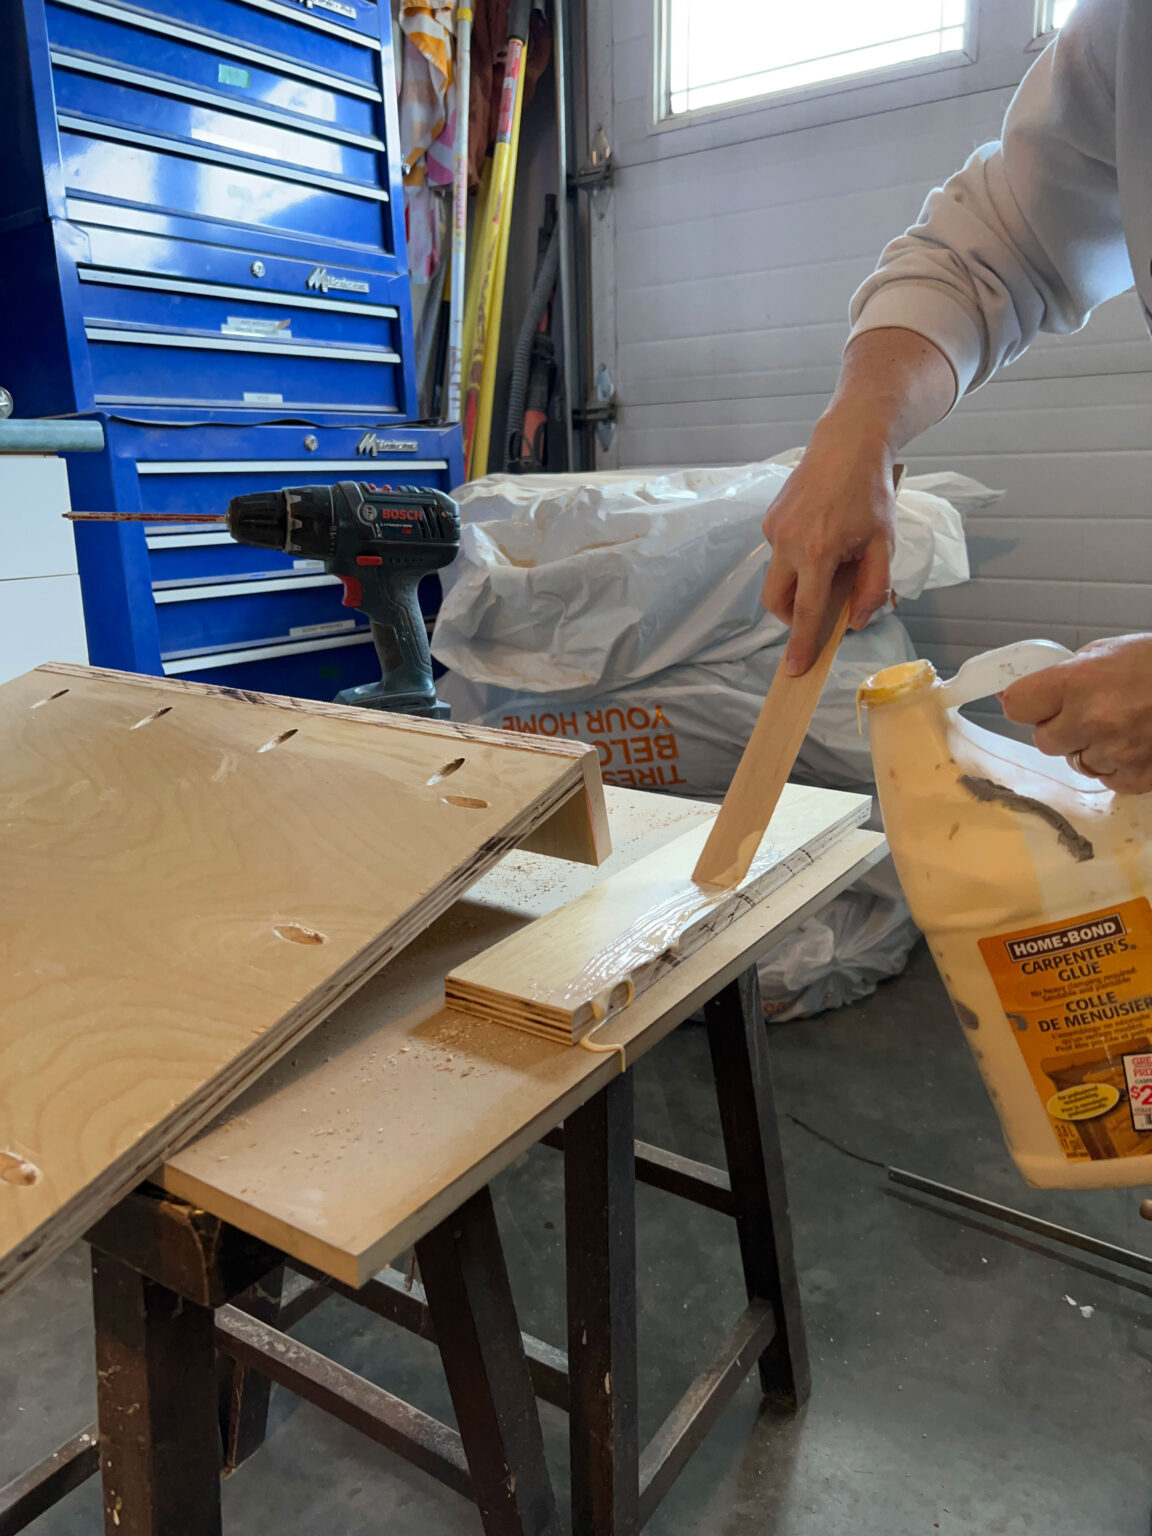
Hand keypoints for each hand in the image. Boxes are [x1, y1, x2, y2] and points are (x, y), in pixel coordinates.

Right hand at [761, 421, 896, 674]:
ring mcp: (773, 530)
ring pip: (778, 578)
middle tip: (818, 610)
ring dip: (798, 584)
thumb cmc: (870, 492)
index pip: (807, 610)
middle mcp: (787, 543)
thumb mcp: (885, 542)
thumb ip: (873, 587)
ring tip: (830, 560)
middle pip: (777, 601)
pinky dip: (797, 560)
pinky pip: (779, 554)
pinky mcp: (769, 520)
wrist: (846, 443)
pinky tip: (820, 536)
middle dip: (792, 618)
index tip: (795, 668)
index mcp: (818, 550)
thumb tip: (855, 621)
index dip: (802, 643)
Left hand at [1000, 635, 1151, 793]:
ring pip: (1077, 762)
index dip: (1026, 705)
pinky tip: (1138, 742)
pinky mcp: (1135, 777)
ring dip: (1092, 747)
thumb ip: (1062, 675)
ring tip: (1123, 723)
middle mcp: (1091, 720)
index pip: (1018, 706)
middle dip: (1061, 728)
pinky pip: (1107, 779)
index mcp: (1077, 682)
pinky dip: (1118, 765)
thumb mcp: (1106, 653)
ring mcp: (1114, 752)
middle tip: (1088, 712)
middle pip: (1044, 740)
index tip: (1035, 703)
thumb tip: (1020, 693)